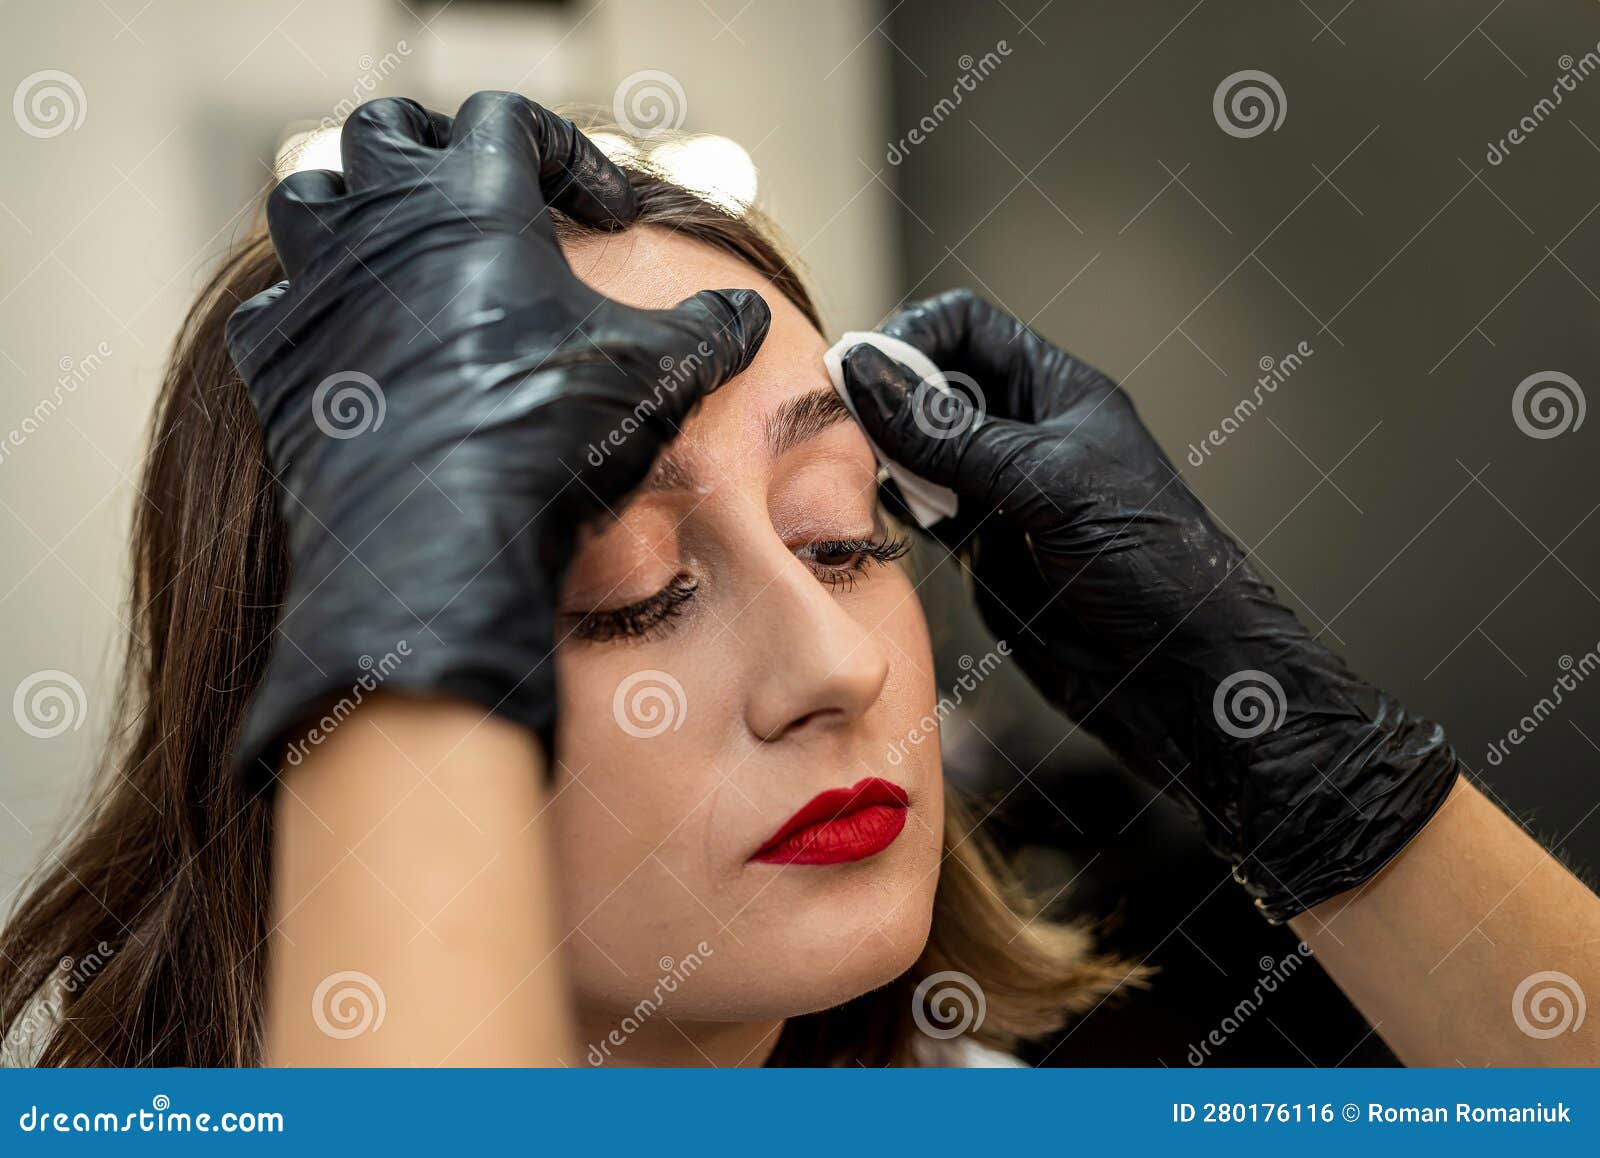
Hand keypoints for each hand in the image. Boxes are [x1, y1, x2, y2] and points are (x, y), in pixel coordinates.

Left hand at [226, 92, 769, 783]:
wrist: (443, 536)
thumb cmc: (550, 434)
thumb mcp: (658, 372)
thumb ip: (708, 330)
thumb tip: (746, 316)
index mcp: (474, 200)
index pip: (509, 121)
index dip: (567, 153)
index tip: (606, 212)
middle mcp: (382, 225)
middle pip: (386, 134)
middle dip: (437, 150)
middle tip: (486, 201)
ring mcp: (318, 290)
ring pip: (307, 201)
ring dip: (354, 213)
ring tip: (407, 257)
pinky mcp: (278, 364)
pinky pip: (273, 311)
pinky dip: (311, 316)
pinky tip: (359, 348)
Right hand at [840, 289, 1457, 920]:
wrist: (1180, 672)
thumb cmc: (1153, 564)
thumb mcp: (1046, 482)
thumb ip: (953, 433)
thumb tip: (870, 375)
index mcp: (1055, 390)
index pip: (965, 328)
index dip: (911, 337)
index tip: (864, 374)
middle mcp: (1022, 433)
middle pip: (930, 385)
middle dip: (887, 400)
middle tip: (849, 433)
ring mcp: (997, 493)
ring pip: (915, 449)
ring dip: (883, 457)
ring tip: (864, 479)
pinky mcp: (980, 549)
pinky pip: (919, 510)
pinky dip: (893, 509)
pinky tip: (882, 519)